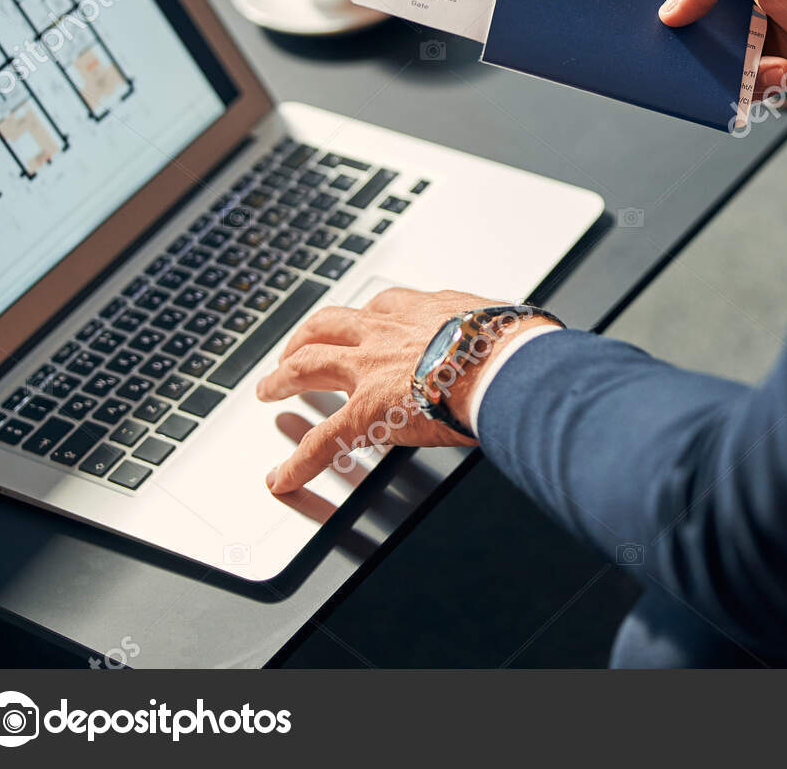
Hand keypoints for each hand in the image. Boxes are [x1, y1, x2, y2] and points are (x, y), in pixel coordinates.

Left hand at [255, 287, 500, 493]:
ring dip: (282, 377)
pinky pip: (320, 440)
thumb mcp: (501, 325)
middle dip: (306, 336)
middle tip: (294, 350)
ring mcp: (369, 370)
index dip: (364, 318)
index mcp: (424, 312)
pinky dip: (297, 463)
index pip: (382, 308)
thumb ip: (492, 334)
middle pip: (330, 325)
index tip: (359, 323)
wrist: (502, 363)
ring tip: (268, 389)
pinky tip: (282, 478)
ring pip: (308, 365)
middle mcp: (387, 332)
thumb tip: (519, 341)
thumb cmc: (513, 345)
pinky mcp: (363, 413)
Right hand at [623, 0, 786, 98]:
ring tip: (727, 62)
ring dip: (704, 62)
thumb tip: (669, 9)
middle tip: (650, 42)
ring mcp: (738, 26)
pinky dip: (743, 84)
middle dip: (660, 27)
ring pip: (692, 51)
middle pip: (666, 6)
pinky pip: (724, 81)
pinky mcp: (753, 64)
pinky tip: (775, 72)